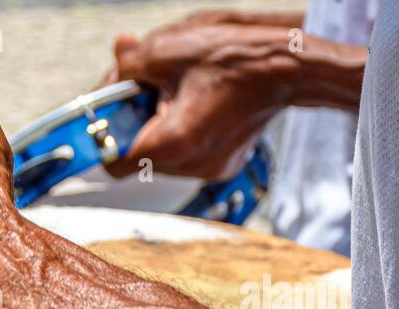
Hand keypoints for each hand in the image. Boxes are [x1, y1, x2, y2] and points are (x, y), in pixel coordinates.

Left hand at [99, 13, 298, 179]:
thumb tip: (116, 57)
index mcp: (172, 143)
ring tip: (177, 90)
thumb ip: (130, 62)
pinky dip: (182, 128)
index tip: (106, 112)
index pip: (114, 161)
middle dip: (134, 120)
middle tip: (144, 88)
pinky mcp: (223, 164)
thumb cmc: (236, 57)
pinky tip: (197, 102)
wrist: (293, 67)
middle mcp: (190, 166)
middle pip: (138, 154)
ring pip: (162, 153)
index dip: (104, 134)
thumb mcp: (169, 50)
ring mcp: (210, 168)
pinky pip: (187, 152)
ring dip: (158, 123)